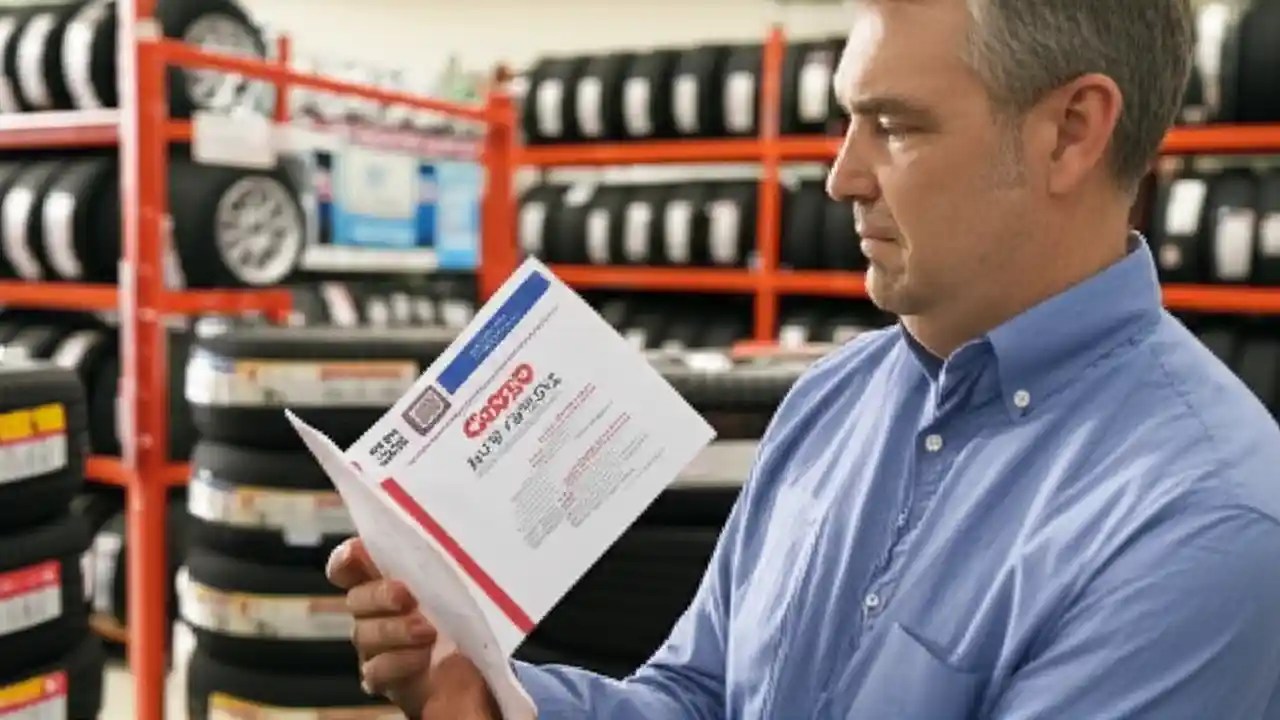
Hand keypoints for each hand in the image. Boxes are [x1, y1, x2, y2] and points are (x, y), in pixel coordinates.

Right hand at [327, 537, 501, 719]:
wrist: (488, 664)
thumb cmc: (475, 613)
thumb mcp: (462, 581)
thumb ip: (441, 562)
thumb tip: (434, 530)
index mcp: (389, 578)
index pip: (349, 564)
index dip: (347, 558)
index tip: (356, 553)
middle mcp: (375, 610)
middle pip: (356, 598)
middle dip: (379, 595)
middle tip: (406, 596)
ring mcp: (375, 646)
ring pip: (364, 634)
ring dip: (395, 630)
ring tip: (429, 631)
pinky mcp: (383, 678)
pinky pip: (375, 670)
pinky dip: (398, 662)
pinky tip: (423, 658)